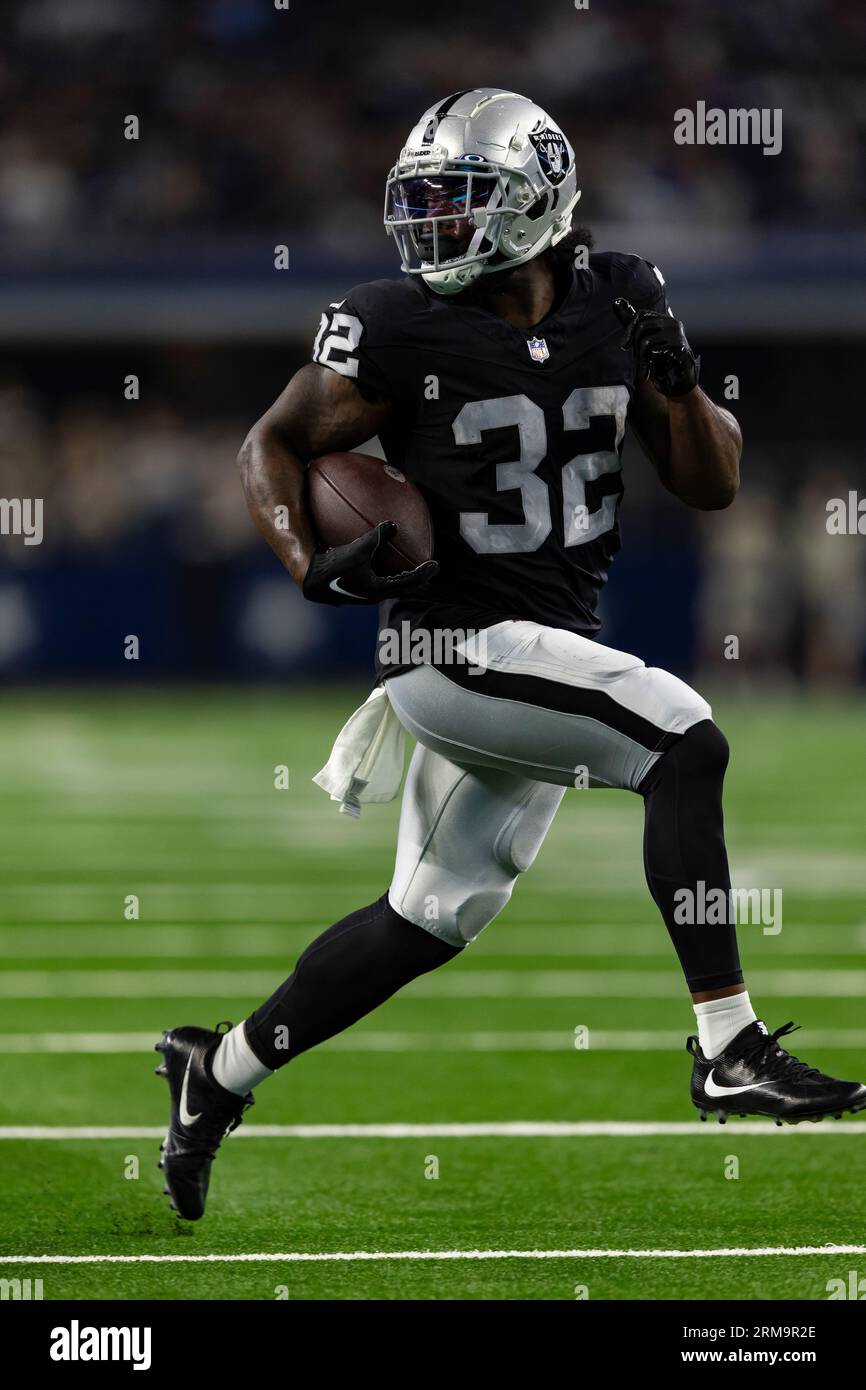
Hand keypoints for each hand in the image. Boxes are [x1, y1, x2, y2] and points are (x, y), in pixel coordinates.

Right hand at [302, 520, 438, 605]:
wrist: (309, 578)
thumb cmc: (333, 566)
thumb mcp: (357, 549)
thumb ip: (376, 538)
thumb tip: (393, 525)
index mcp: (378, 590)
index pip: (408, 583)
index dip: (423, 573)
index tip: (435, 565)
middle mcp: (373, 596)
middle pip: (400, 588)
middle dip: (415, 579)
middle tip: (428, 570)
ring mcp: (363, 594)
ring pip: (388, 586)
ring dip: (400, 578)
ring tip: (409, 568)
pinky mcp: (354, 589)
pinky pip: (377, 580)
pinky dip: (385, 572)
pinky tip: (381, 561)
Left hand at [614, 298, 699, 397]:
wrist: (676, 381)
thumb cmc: (658, 359)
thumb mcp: (642, 339)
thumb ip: (631, 322)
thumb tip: (616, 301)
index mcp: (665, 320)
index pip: (641, 314)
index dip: (629, 329)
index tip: (624, 346)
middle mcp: (673, 324)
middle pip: (643, 327)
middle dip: (635, 345)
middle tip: (638, 359)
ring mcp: (678, 336)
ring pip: (646, 342)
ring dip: (642, 359)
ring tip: (646, 369)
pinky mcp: (680, 349)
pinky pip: (654, 353)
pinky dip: (650, 364)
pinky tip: (655, 371)